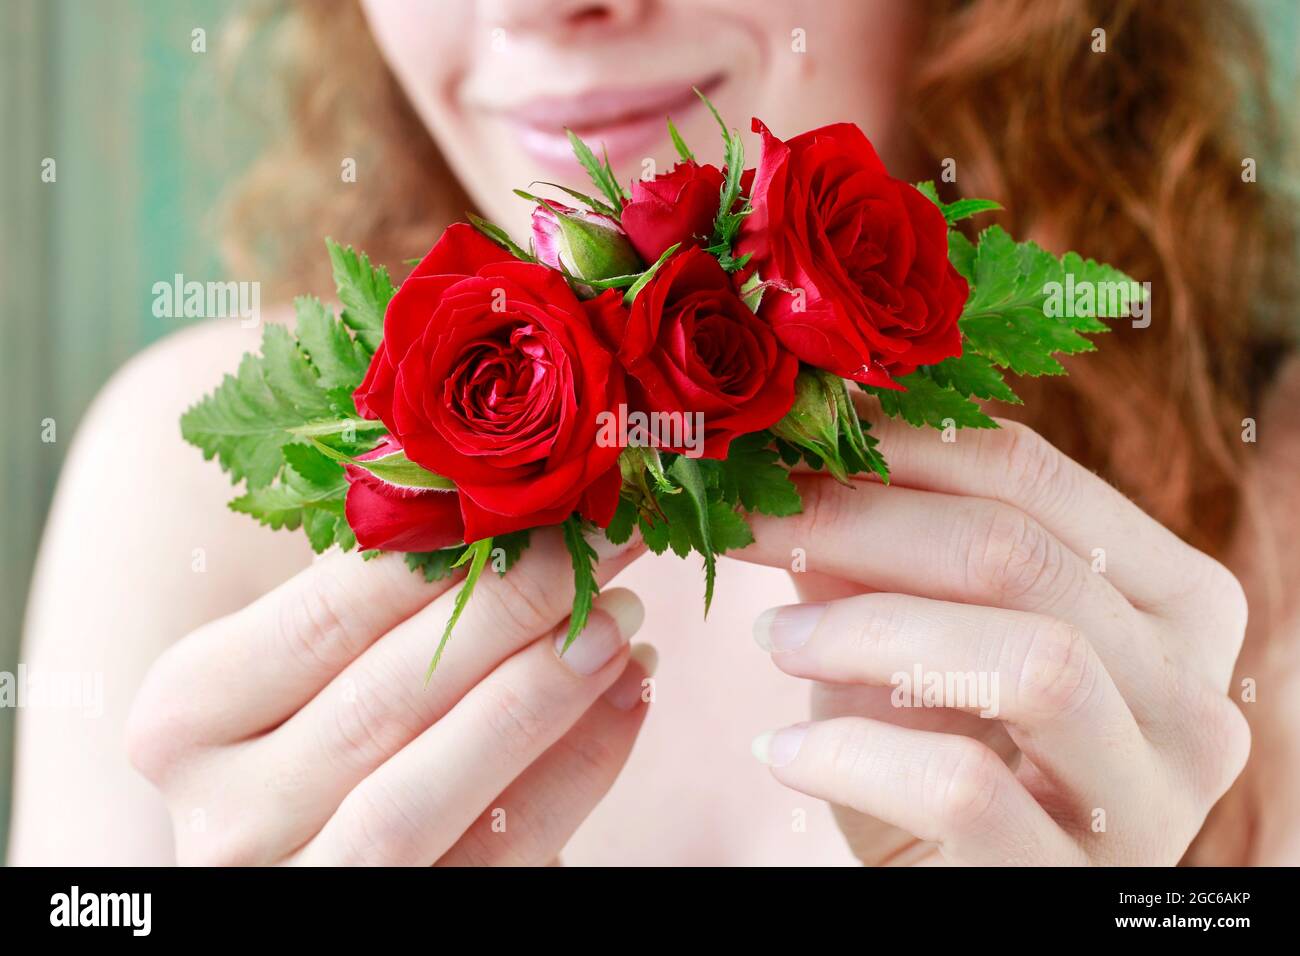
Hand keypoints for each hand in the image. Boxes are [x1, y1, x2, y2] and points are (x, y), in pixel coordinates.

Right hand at [126, 531, 651, 865]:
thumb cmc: (308, 744)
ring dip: (540, 694)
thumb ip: (367, 610)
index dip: (435, 553)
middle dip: (507, 609)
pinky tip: (630, 694)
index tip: (529, 493)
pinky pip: (499, 855)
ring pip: (425, 792)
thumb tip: (502, 507)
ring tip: (619, 619)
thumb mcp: (299, 676)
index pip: (319, 622)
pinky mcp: (406, 928)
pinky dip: (577, 771)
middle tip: (600, 543)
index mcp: (183, 723)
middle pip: (383, 700)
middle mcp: (226, 818)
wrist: (318, 861)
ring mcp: (307, 889)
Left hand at [736, 412, 1250, 864]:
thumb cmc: (936, 754)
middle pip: (1022, 556)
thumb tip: (796, 438)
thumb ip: (878, 548)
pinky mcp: (1076, 885)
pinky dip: (849, 755)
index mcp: (1173, 601)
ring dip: (867, 632)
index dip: (891, 444)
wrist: (955, 887)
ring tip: (774, 640)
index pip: (1031, 474)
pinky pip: (964, 788)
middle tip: (751, 518)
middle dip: (858, 521)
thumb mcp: (914, 636)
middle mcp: (1194, 695)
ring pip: (1032, 662)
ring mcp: (1153, 802)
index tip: (783, 443)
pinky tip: (782, 754)